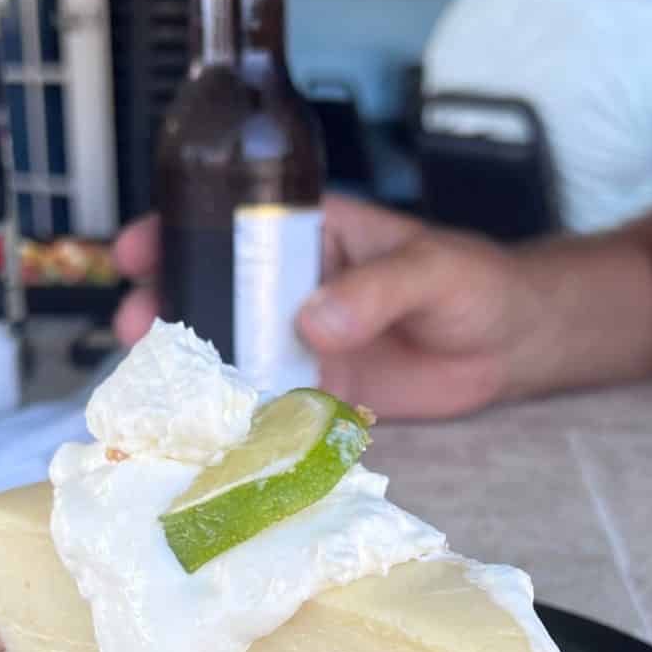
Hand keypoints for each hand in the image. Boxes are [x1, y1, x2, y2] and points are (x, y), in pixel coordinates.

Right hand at [113, 196, 518, 416]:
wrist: (515, 346)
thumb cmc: (477, 284)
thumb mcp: (430, 270)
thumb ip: (373, 292)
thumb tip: (313, 322)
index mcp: (312, 232)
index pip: (233, 221)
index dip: (178, 230)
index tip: (138, 249)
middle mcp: (294, 285)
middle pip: (215, 289)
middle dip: (169, 304)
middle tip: (136, 328)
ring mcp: (303, 340)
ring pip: (234, 348)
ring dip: (195, 365)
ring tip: (160, 384)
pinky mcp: (321, 389)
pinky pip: (271, 401)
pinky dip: (241, 414)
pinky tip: (211, 429)